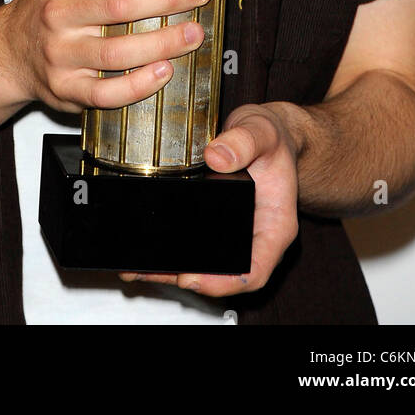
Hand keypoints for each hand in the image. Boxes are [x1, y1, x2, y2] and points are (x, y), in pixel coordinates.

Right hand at [1, 0, 212, 112]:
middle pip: (120, 5)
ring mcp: (59, 54)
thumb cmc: (55, 6)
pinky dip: (140, 84)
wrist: (9, 51)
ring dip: (164, 42)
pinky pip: (107, 93)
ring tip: (194, 33)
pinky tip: (165, 71)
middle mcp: (58, 13)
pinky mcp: (65, 89)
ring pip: (118, 52)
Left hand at [119, 102, 301, 298]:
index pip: (254, 271)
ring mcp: (234, 232)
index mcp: (275, 226)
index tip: (193, 278)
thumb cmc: (271, 138)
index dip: (223, 283)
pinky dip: (171, 247)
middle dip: (188, 279)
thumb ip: (244, 142)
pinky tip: (147, 246)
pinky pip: (196, 242)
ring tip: (138, 268)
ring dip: (172, 269)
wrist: (265, 132)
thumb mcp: (263, 132)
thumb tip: (217, 158)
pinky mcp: (215, 221)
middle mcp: (254, 236)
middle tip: (155, 271)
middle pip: (223, 274)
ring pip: (205, 263)